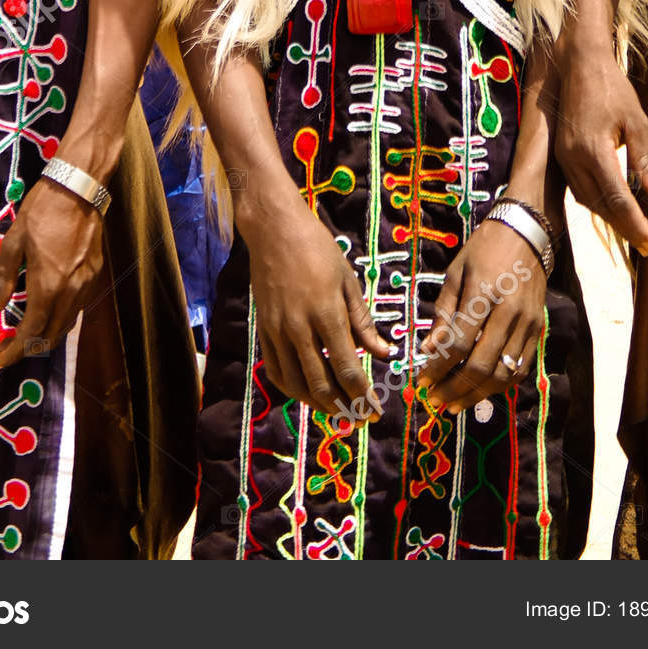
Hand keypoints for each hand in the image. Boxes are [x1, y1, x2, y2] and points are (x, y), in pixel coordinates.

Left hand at [0, 176, 105, 370]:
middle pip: (51, 336)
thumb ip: (2, 283)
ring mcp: (87, 284)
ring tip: (24, 333)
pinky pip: (77, 307)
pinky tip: (46, 311)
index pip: (30, 333)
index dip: (13, 352)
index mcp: (48, 286)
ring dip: (45, 335)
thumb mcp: (13, 245)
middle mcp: (71, 291)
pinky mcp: (96, 274)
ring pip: (67, 324)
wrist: (79, 187)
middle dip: (28, 349)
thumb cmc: (41, 212)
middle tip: (7, 348)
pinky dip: (60, 318)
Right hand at [243, 192, 389, 419]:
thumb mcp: (348, 281)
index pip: (347, 368)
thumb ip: (363, 322)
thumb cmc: (318, 249)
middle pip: (321, 384)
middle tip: (360, 417)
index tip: (375, 409)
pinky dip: (293, 389)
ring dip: (318, 404)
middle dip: (344, 407)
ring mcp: (277, 331)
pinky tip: (307, 393)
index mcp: (326, 313)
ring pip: (297, 384)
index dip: (362, 395)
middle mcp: (299, 328)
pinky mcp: (263, 330)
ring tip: (337, 410)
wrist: (274, 230)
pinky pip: (276, 371)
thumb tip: (385, 354)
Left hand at [417, 218, 546, 411]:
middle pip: (481, 365)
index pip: (458, 343)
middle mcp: (509, 311)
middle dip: (455, 388)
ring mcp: (528, 323)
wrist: (526, 234)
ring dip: (477, 395)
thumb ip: (443, 313)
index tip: (422, 381)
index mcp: (483, 292)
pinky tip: (482, 391)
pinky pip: (521, 368)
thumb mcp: (455, 273)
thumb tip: (428, 349)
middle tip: (436, 401)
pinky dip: (500, 386)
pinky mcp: (539, 330)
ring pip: (503, 374)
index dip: (438, 368)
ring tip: (455, 404)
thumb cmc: (483, 250)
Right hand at [555, 50, 647, 252]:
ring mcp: (564, 156)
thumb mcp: (637, 121)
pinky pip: (578, 187)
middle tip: (646, 245)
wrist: (579, 63)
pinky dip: (596, 201)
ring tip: (632, 228)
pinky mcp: (561, 152)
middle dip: (623, 228)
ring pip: (586, 199)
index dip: (635, 225)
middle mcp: (574, 159)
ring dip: (609, 216)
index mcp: (595, 151)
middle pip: (600, 205)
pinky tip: (611, 204)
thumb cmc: (613, 88)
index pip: (618, 199)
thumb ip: (646, 161)